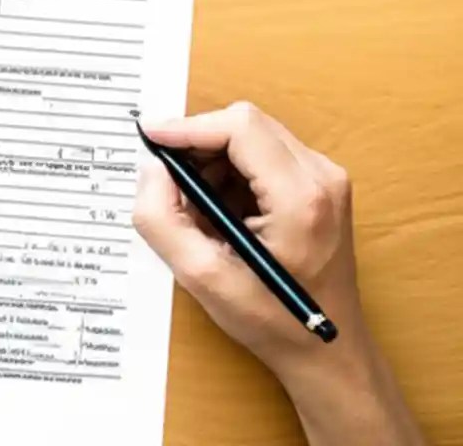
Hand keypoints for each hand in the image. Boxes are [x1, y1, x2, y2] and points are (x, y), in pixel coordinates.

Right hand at [134, 102, 423, 445]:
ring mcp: (326, 180)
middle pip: (246, 125)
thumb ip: (163, 218)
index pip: (239, 127)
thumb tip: (151, 170)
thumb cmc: (272, 321)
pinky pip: (265, 155)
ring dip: (213, 161)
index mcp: (300, 197)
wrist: (326, 350)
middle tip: (168, 182)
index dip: (188, 127)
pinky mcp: (320, 186)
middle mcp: (321, 177)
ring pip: (253, 137)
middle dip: (198, 145)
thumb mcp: (202, 276)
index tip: (150, 139)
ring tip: (196, 207)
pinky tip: (220, 211)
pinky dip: (232, 172)